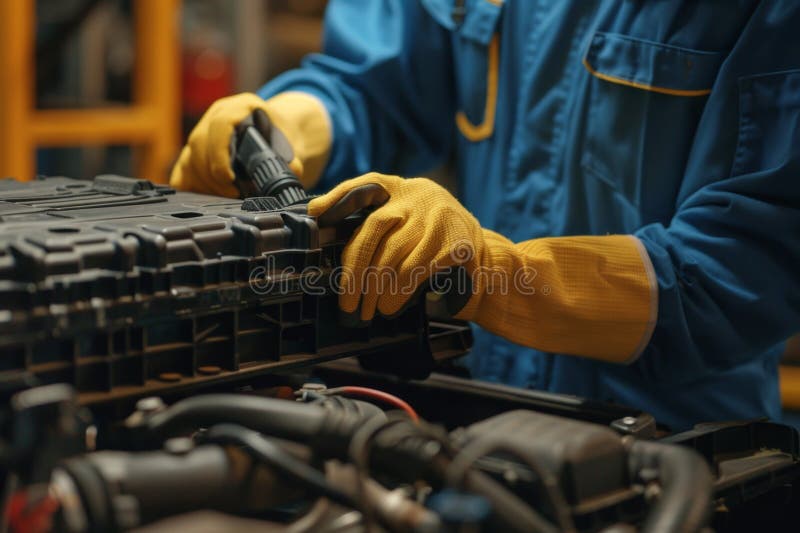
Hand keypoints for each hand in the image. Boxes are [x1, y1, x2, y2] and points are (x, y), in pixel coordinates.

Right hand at [170, 92, 330, 196]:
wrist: (276, 137)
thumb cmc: (281, 138)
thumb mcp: (290, 145)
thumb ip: (292, 158)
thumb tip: (294, 169)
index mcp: (241, 107)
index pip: (220, 125)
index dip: (219, 153)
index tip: (229, 178)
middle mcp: (217, 115)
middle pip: (199, 143)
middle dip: (213, 175)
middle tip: (233, 194)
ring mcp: (203, 132)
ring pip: (189, 158)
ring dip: (204, 183)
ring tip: (227, 197)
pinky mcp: (194, 151)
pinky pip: (182, 170)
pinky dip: (191, 187)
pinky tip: (208, 198)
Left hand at [308, 173, 486, 321]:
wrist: (492, 263)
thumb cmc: (439, 247)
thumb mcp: (414, 224)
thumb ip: (385, 229)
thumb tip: (344, 263)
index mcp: (405, 189)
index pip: (367, 184)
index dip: (339, 196)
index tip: (316, 213)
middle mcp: (420, 197)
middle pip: (373, 227)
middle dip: (354, 268)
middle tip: (347, 301)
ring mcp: (439, 219)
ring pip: (392, 254)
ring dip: (374, 288)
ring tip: (368, 310)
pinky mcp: (455, 244)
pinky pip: (415, 270)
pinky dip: (398, 292)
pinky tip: (390, 305)